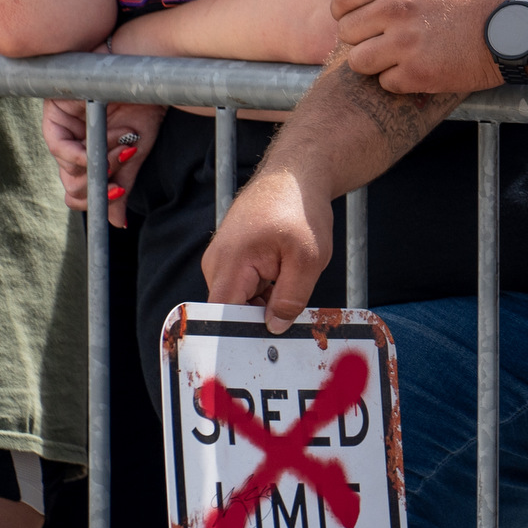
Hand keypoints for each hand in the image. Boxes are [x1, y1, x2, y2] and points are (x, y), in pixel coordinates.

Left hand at [42, 98, 162, 224]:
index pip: (80, 190)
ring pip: (67, 169)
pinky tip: (95, 154)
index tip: (116, 197)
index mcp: (91, 154)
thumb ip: (122, 184)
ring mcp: (62, 128)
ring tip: (123, 147)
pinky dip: (77, 157)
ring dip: (99, 165)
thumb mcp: (138, 151)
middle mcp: (73, 142)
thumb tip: (118, 224)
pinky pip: (57, 146)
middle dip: (99, 185)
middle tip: (119, 179)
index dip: (94, 200)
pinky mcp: (54, 111)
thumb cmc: (144, 106)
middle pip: (72, 184)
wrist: (149, 71)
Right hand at [201, 166, 334, 328]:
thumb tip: (275, 328)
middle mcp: (217, 262)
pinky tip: (283, 279)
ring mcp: (222, 259)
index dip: (236, 336)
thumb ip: (291, 298)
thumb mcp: (309, 258)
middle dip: (257, 320)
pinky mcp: (232, 258)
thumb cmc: (301, 208)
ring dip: (264, 304)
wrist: (296, 174)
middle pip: (231, 310)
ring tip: (288, 287)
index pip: (220, 314)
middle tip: (287, 325)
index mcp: (230, 262)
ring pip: (240, 300)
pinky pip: (244, 287)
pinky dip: (264, 291)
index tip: (254, 353)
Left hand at [328, 0, 515, 93]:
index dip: (343, 13)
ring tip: (399, 58)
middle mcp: (396, 10)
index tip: (355, 20)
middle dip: (363, 39)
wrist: (512, 30)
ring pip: (359, 61)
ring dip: (376, 63)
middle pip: (347, 32)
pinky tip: (420, 69)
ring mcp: (405, 44)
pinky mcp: (417, 74)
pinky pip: (385, 82)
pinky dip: (399, 80)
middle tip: (385, 42)